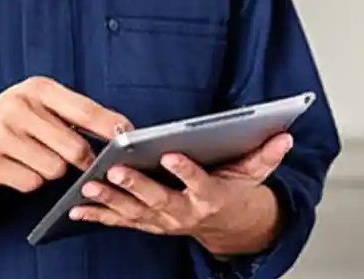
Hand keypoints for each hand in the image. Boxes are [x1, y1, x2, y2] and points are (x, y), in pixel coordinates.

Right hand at [0, 77, 131, 192]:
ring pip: (54, 170)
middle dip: (81, 159)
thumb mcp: (43, 104)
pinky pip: (31, 184)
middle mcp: (18, 107)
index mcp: (38, 89)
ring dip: (52, 170)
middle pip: (74, 148)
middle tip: (76, 159)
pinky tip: (18, 167)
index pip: (85, 111)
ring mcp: (0, 134)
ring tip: (36, 157)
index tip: (130, 139)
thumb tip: (122, 130)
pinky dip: (31, 181)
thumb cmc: (17, 120)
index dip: (111, 128)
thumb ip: (79, 114)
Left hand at [71, 133, 292, 255]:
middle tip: (116, 170)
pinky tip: (77, 206)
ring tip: (89, 184)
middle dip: (136, 186)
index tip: (172, 154)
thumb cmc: (235, 192)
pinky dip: (98, 214)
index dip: (186, 171)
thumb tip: (286, 135)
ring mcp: (163, 221)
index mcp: (211, 197)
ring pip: (134, 212)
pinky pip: (120, 221)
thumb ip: (267, 154)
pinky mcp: (147, 223)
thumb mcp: (255, 173)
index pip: (199, 183)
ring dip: (110, 199)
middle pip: (158, 200)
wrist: (227, 227)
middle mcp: (184, 213)